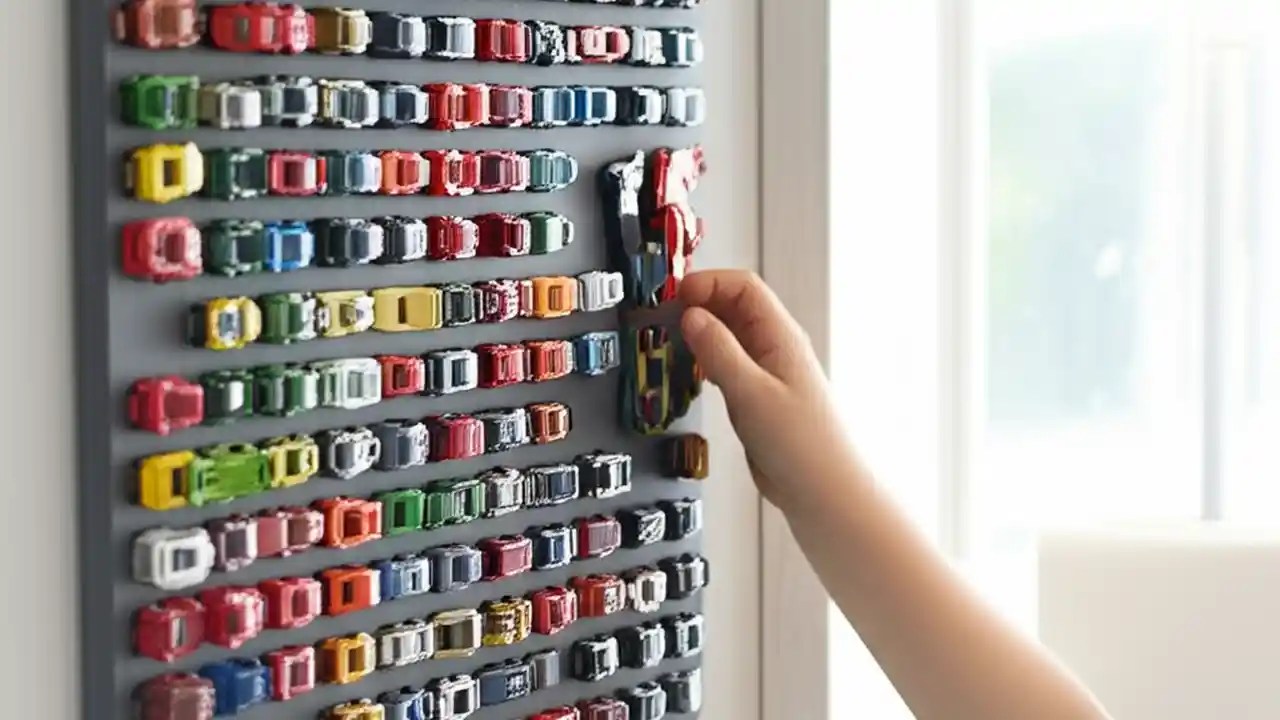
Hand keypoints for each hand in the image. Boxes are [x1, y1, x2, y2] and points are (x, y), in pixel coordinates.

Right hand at [679, 270, 860, 514]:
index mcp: (781, 336)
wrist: (824, 493)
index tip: (672, 296)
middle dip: (699, 305)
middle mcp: (775, 348)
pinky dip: (705, 361)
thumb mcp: (752, 393)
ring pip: (729, 337)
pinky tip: (688, 373)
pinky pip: (728, 366)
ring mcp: (767, 373)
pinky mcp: (758, 398)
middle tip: (660, 318)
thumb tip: (691, 315)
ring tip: (667, 341)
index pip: (744, 288)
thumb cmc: (801, 444)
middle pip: (734, 307)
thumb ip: (719, 351)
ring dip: (700, 334)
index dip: (708, 283)